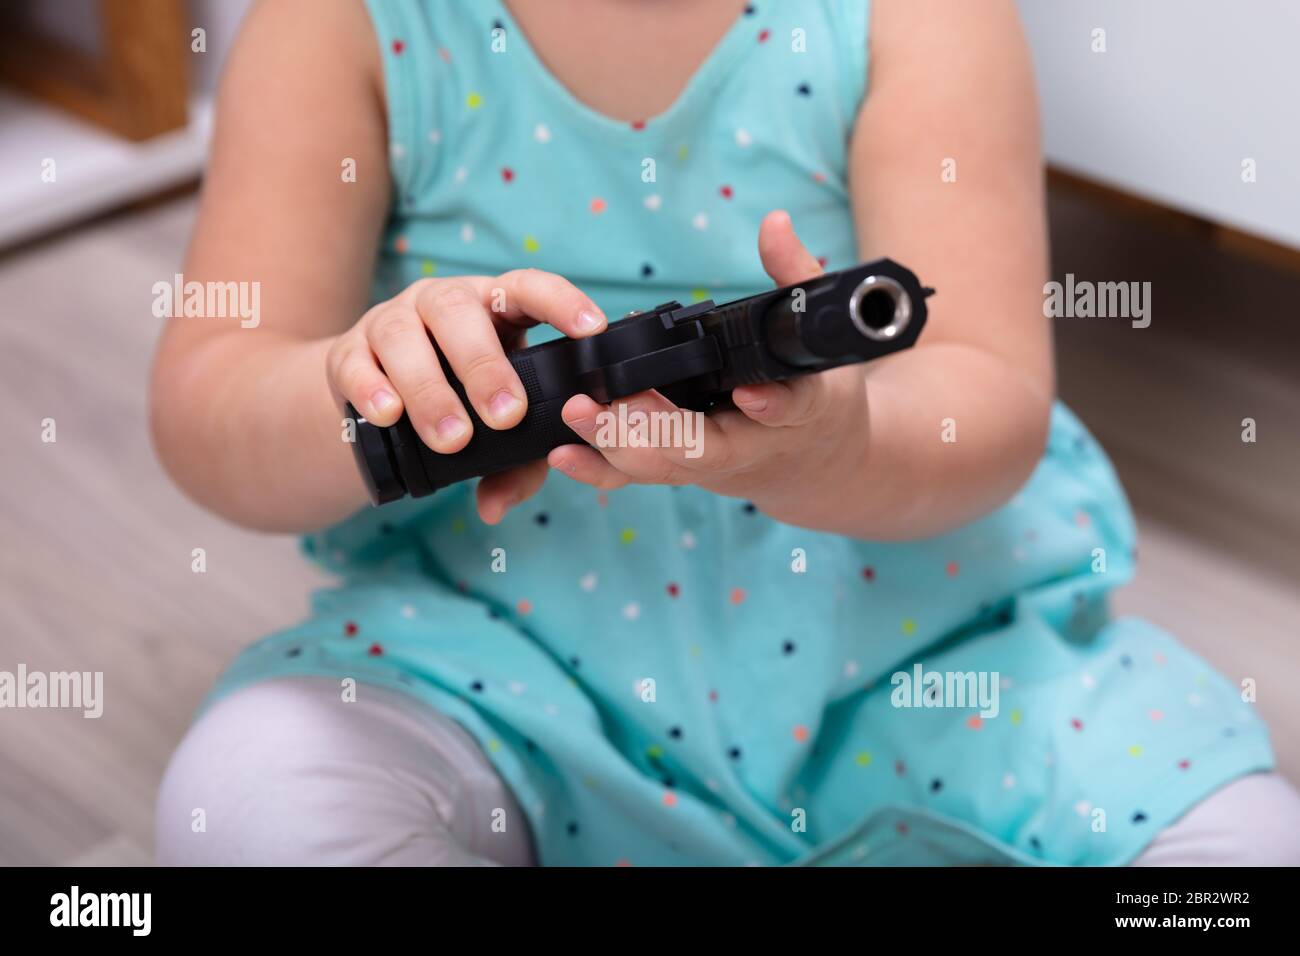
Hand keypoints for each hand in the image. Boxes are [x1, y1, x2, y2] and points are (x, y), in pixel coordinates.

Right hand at [326, 270, 606, 522]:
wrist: (374, 400)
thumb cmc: (460, 403)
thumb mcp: (498, 428)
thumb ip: (515, 464)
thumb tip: (495, 507)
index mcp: (494, 308)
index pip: (529, 287)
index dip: (562, 302)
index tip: (591, 330)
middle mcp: (442, 303)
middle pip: (459, 310)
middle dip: (486, 365)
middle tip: (507, 417)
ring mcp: (391, 321)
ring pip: (404, 336)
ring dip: (430, 389)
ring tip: (452, 438)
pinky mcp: (347, 351)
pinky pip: (355, 362)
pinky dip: (371, 388)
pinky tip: (388, 415)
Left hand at [547, 211, 870, 511]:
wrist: (815, 461)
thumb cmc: (817, 389)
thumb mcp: (819, 333)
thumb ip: (796, 276)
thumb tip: (774, 221)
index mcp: (799, 412)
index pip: (790, 409)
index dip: (769, 405)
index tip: (747, 394)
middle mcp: (753, 445)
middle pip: (705, 450)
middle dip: (656, 431)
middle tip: (613, 405)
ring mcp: (712, 465)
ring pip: (666, 467)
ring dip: (616, 448)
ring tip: (574, 419)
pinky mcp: (681, 469)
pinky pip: (639, 474)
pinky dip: (600, 469)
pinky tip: (562, 455)